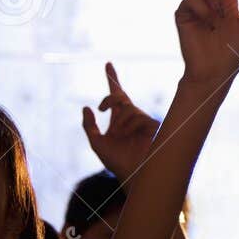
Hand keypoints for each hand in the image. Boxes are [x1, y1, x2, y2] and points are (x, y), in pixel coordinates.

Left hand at [81, 62, 158, 181]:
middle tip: (102, 105)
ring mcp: (141, 120)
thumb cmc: (117, 162)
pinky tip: (129, 136)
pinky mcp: (152, 124)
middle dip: (110, 96)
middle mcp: (130, 118)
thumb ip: (89, 125)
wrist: (134, 173)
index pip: (116, 97)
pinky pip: (136, 116)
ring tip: (120, 135)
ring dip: (119, 121)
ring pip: (127, 108)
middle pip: (120, 97)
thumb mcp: (96, 143)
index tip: (108, 64)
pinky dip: (129, 126)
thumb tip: (86, 108)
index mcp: (118, 121)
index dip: (112, 80)